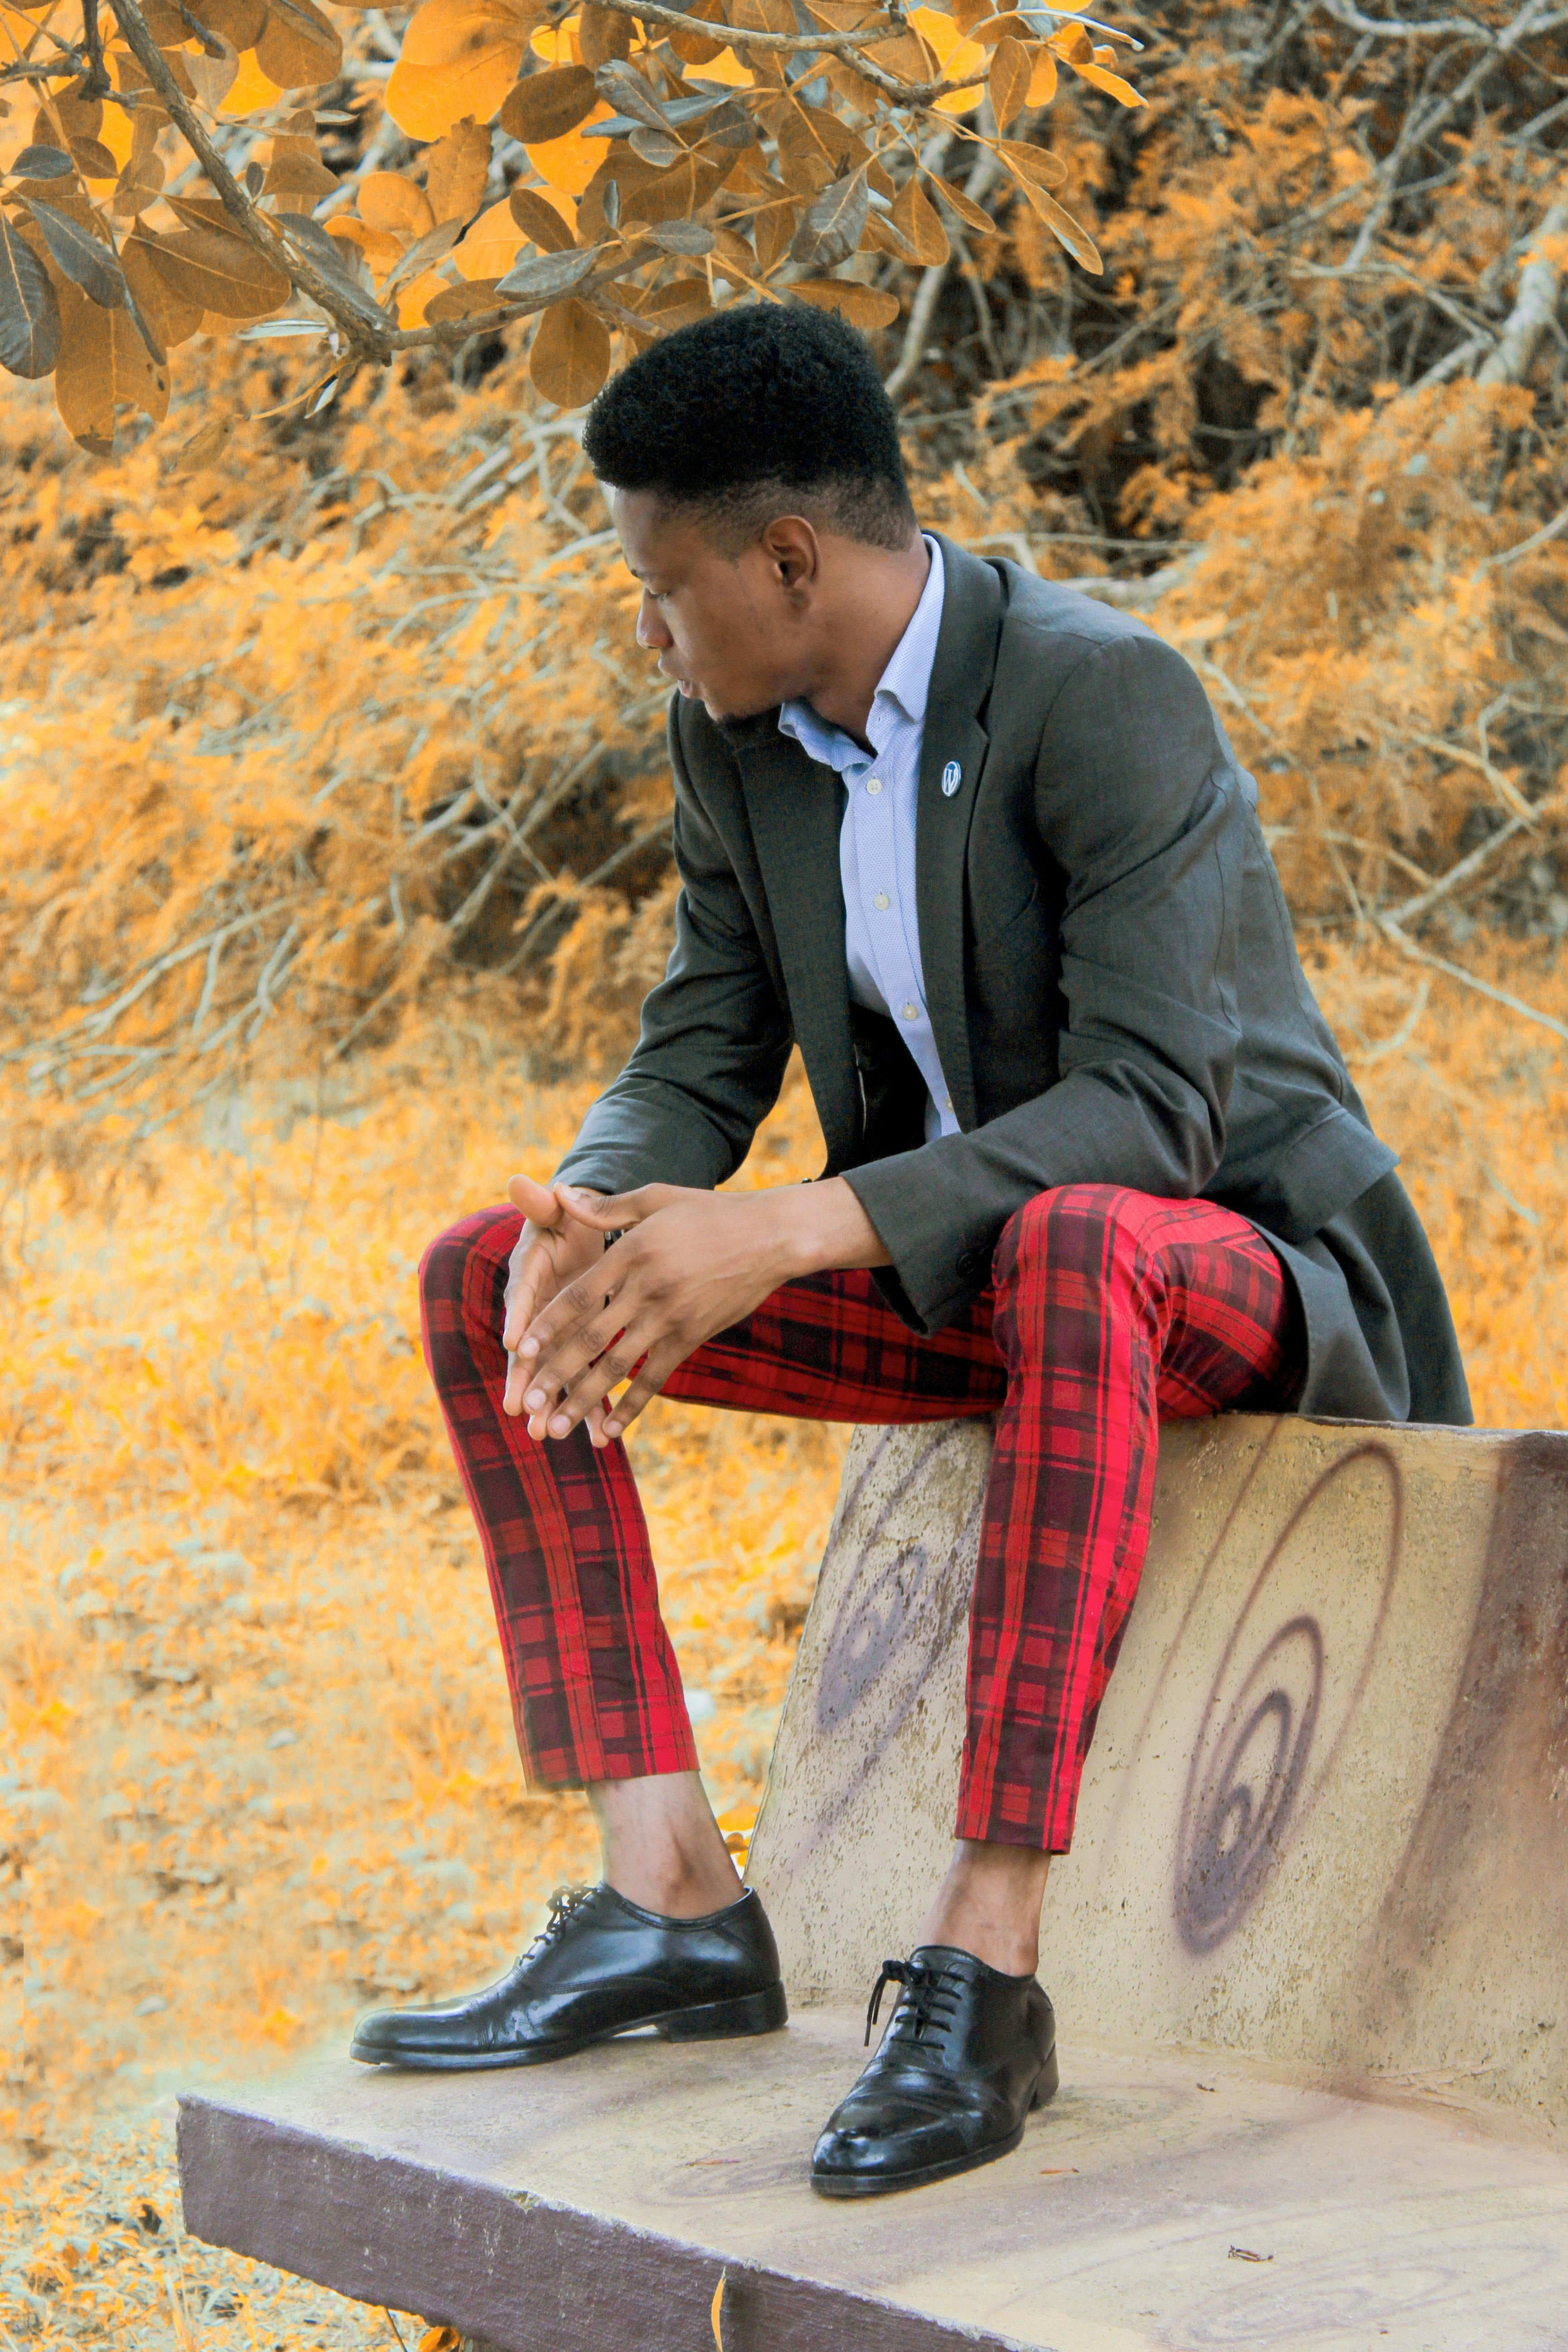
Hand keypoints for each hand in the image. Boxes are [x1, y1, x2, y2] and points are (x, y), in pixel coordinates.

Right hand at [501, 1173, 608, 1419]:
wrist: (584, 1233)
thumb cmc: (568, 1218)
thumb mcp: (557, 1207)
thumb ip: (542, 1202)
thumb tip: (520, 1182)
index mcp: (530, 1274)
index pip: (522, 1296)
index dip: (520, 1318)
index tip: (516, 1342)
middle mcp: (537, 1310)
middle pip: (528, 1349)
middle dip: (525, 1380)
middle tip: (518, 1410)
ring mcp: (558, 1333)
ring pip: (553, 1373)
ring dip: (551, 1403)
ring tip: (545, 1436)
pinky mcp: (580, 1346)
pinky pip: (586, 1378)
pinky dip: (592, 1405)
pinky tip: (600, 1437)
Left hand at [513, 1178, 887, 1446]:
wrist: (770, 1237)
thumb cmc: (710, 1213)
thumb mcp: (657, 1198)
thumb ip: (607, 1206)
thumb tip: (562, 1194)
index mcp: (631, 1252)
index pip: (579, 1296)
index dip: (547, 1326)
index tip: (520, 1352)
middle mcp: (647, 1289)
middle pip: (591, 1338)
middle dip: (555, 1375)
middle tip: (527, 1404)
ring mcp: (671, 1317)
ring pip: (619, 1366)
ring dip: (585, 1399)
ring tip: (557, 1427)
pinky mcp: (692, 1337)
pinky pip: (656, 1378)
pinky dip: (632, 1406)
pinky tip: (610, 1430)